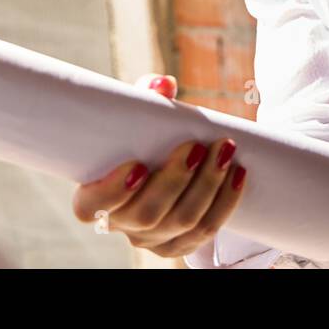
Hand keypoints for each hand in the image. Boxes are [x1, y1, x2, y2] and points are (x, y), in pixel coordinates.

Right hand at [70, 74, 248, 259]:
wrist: (163, 164)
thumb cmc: (142, 138)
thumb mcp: (137, 117)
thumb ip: (145, 98)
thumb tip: (163, 85)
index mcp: (95, 197)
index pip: (91, 206)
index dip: (112, 192)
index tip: (139, 165)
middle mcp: (121, 223)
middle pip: (147, 214)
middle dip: (177, 180)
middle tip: (198, 147)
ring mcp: (151, 239)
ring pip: (182, 222)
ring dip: (209, 186)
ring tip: (225, 151)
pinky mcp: (179, 243)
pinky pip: (205, 231)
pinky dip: (225, 202)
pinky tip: (237, 175)